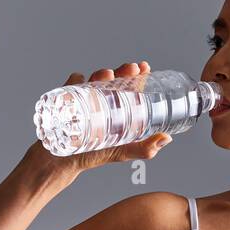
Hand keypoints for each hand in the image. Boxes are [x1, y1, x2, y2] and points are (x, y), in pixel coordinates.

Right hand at [23, 60, 172, 189]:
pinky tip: (80, 81)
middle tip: (132, 70)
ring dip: (102, 75)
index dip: (138, 75)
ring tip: (108, 77)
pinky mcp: (65, 99)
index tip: (144, 67)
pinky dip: (76, 80)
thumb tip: (167, 139)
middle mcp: (101, 99)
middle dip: (123, 71)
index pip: (130, 86)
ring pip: (94, 79)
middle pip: (114, 79)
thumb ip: (144, 149)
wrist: (62, 161)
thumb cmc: (93, 155)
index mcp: (116, 107)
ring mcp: (83, 98)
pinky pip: (71, 84)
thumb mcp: (123, 152)